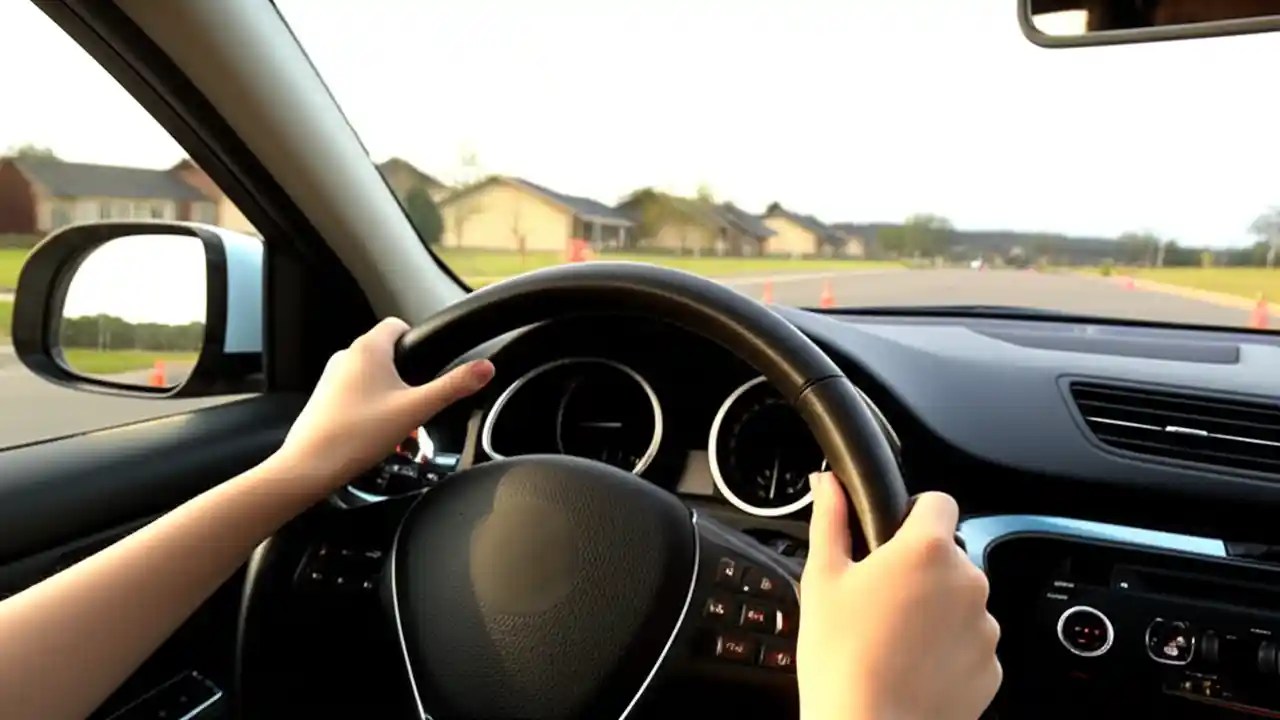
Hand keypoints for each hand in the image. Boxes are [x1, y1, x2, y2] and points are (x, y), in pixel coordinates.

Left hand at [276, 317, 494, 490]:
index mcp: (368, 349)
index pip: (398, 325)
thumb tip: (487, 367)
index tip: (429, 366)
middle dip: (408, 381)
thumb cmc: (359, 433)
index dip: (417, 342)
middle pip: (387, 357)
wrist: (309, 466)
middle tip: (419, 408)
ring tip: (402, 431)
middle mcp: (346, 357)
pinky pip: (355, 397)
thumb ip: (453, 387)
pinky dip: (371, 412)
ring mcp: (331, 379)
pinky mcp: (323, 401)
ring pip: (372, 380)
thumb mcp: (417, 409)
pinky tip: (379, 438)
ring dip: (391, 400)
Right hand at [797, 473, 1000, 719]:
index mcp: (926, 549)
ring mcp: (985, 627)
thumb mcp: (823, 578)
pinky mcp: (992, 667)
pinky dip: (948, 650)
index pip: (939, 502)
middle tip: (880, 599)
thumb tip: (828, 483)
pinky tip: (913, 665)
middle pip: (948, 555)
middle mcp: (967, 581)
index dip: (913, 513)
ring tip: (894, 638)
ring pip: (960, 601)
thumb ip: (831, 520)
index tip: (892, 538)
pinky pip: (971, 644)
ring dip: (936, 610)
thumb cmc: (841, 656)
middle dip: (920, 569)